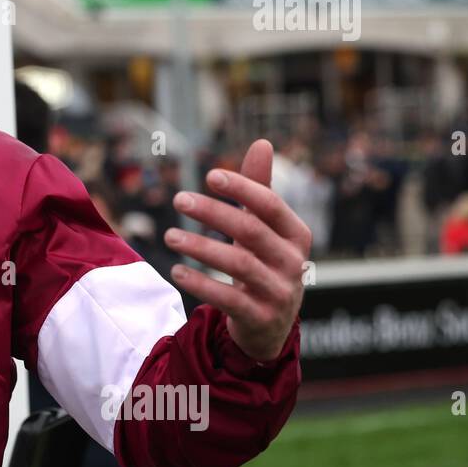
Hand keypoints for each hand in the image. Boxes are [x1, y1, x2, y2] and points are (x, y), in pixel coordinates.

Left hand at [163, 139, 311, 361]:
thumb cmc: (264, 262)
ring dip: (200, 248)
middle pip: (251, 231)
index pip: (270, 205)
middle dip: (213, 213)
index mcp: (297, 235)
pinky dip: (201, 283)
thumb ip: (259, 188)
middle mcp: (294, 263)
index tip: (209, 175)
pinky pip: (228, 298)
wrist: (270, 323)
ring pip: (238, 264)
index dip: (242, 188)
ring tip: (169, 236)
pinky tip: (176, 270)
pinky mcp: (260, 317)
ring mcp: (279, 292)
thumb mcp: (265, 228)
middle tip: (179, 199)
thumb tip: (262, 143)